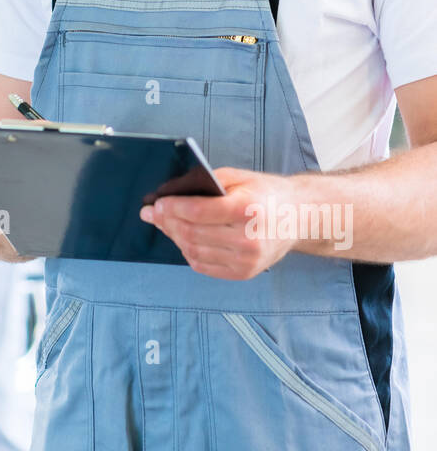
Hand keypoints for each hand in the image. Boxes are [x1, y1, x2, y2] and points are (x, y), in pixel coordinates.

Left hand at [139, 167, 306, 279]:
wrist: (298, 218)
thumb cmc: (265, 194)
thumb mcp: (238, 177)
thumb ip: (204, 184)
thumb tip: (169, 195)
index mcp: (247, 209)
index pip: (197, 211)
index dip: (172, 208)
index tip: (157, 203)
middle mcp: (248, 238)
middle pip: (192, 233)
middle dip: (167, 222)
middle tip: (153, 214)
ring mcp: (246, 260)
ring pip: (193, 251)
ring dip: (174, 237)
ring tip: (166, 225)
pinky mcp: (243, 273)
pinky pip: (203, 265)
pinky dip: (187, 252)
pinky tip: (183, 239)